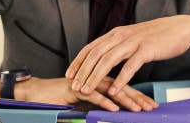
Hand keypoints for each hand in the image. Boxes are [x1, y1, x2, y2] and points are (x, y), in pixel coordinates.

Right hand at [17, 76, 156, 111]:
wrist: (38, 93)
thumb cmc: (62, 98)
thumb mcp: (85, 102)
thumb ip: (99, 103)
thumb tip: (115, 111)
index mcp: (99, 79)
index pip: (123, 85)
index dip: (137, 95)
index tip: (151, 104)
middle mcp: (95, 78)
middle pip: (121, 86)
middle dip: (137, 97)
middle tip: (151, 107)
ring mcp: (85, 82)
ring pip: (110, 90)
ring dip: (125, 100)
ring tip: (138, 109)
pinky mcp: (74, 88)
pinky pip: (92, 96)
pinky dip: (104, 102)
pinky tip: (114, 109)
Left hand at [66, 15, 189, 97]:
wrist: (181, 29)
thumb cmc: (157, 36)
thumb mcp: (133, 38)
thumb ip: (119, 45)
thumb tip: (105, 57)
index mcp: (117, 32)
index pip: (91, 47)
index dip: (78, 61)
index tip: (69, 74)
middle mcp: (122, 35)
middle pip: (96, 54)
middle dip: (82, 72)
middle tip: (74, 86)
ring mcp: (134, 42)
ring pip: (108, 60)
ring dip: (95, 77)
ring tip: (87, 90)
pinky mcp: (146, 50)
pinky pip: (130, 66)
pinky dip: (120, 79)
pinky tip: (114, 91)